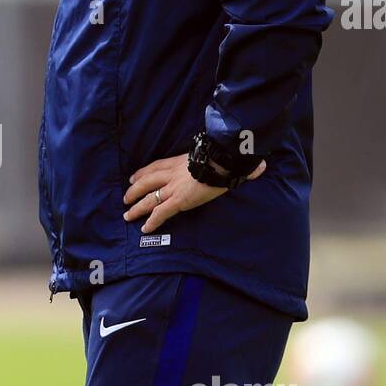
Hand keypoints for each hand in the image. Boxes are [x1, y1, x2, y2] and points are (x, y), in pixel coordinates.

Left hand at [123, 153, 265, 232]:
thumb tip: (259, 166)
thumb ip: (232, 161)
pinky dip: (152, 221)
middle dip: (134, 190)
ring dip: (136, 207)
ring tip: (128, 215)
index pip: (156, 166)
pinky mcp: (179, 201)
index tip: (134, 176)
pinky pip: (161, 213)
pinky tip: (145, 228)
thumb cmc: (224, 157)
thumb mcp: (223, 156)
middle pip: (146, 182)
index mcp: (179, 162)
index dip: (143, 173)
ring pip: (149, 198)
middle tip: (126, 197)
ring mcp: (174, 188)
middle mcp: (172, 175)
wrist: (222, 160)